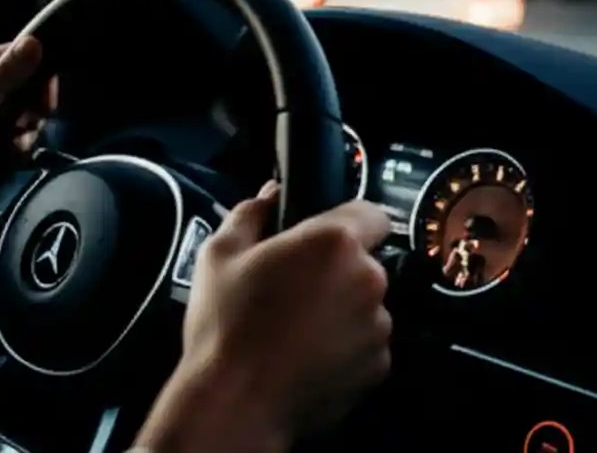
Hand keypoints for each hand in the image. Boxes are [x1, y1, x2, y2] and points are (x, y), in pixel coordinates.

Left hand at [0, 37, 53, 201]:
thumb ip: (8, 73)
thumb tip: (36, 40)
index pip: (20, 56)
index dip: (39, 78)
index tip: (45, 104)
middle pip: (25, 87)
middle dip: (31, 110)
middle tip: (24, 128)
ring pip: (22, 114)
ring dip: (23, 132)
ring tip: (10, 146)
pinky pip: (11, 133)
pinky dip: (13, 145)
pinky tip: (5, 155)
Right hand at [136, 184, 391, 451]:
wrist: (235, 402)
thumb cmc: (225, 325)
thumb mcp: (220, 254)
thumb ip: (250, 213)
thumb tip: (269, 194)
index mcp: (334, 243)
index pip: (371, 213)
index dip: (348, 222)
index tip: (322, 239)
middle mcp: (367, 281)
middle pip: (364, 263)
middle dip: (336, 271)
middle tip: (293, 288)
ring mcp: (377, 327)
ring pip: (365, 305)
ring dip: (341, 309)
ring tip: (295, 326)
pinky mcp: (377, 366)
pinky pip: (365, 344)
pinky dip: (344, 346)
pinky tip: (305, 353)